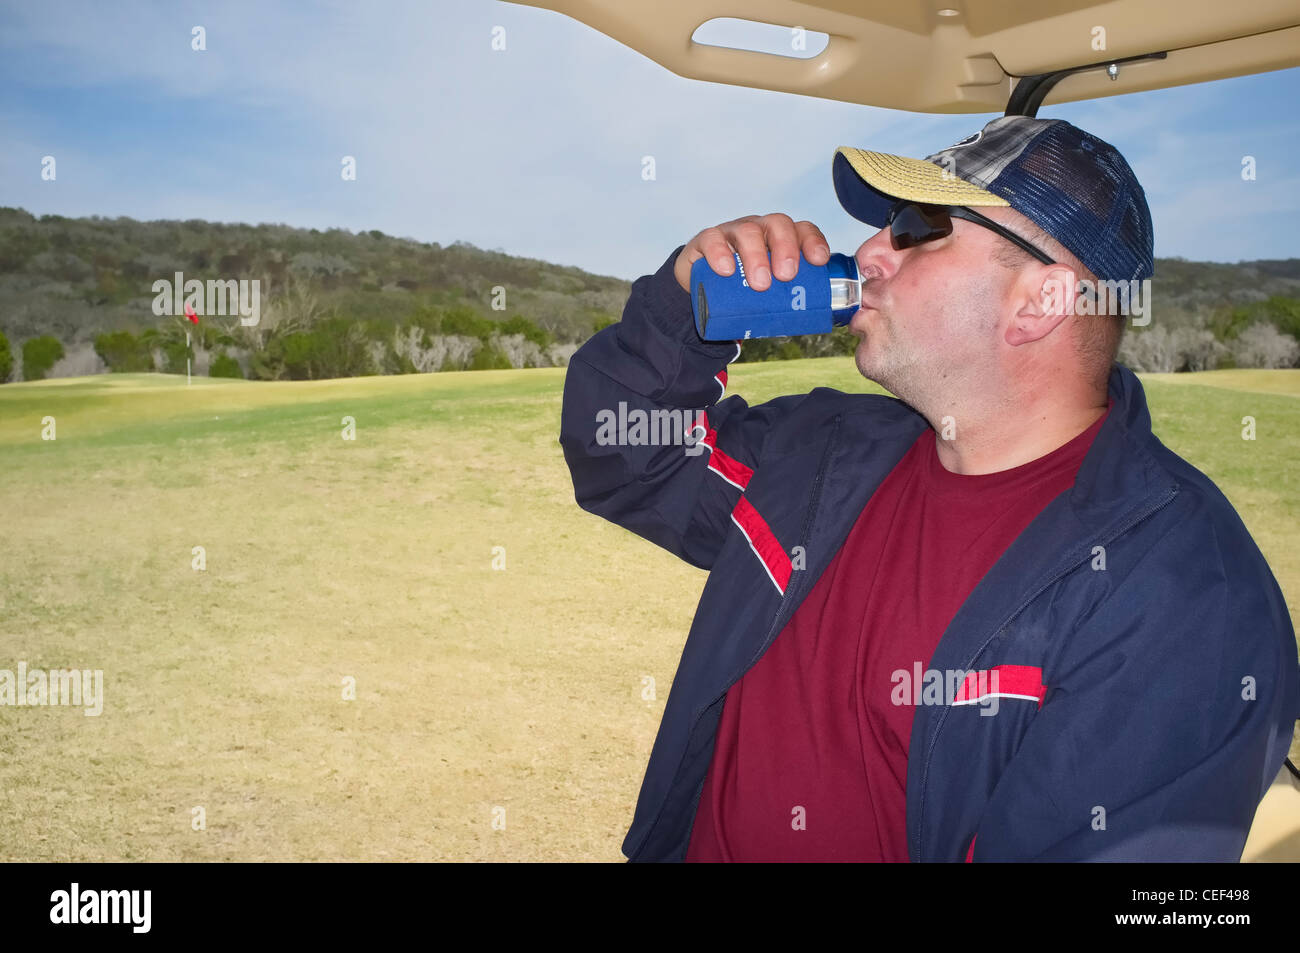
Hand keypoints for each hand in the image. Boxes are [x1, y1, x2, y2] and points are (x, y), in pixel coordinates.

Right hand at [674, 213, 831, 293]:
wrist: (704, 294)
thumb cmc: (744, 293)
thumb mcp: (769, 294)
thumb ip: (786, 299)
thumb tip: (809, 319)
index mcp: (780, 240)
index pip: (802, 230)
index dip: (812, 241)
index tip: (818, 260)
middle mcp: (760, 230)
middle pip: (778, 224)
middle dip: (786, 248)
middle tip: (786, 276)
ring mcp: (733, 232)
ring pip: (748, 231)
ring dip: (756, 256)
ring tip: (760, 284)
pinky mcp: (706, 241)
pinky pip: (713, 239)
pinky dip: (720, 253)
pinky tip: (726, 270)